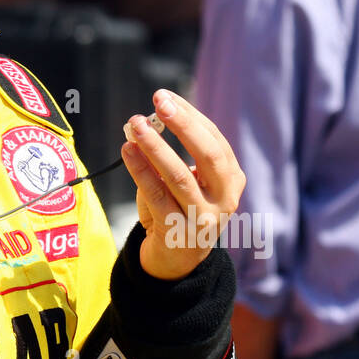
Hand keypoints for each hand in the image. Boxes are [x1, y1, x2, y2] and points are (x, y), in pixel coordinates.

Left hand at [122, 89, 244, 280]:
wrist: (177, 262)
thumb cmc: (179, 209)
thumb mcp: (185, 180)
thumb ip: (172, 154)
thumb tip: (146, 122)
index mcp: (231, 179)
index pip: (214, 139)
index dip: (190, 116)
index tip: (165, 97)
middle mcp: (224, 198)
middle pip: (210, 155)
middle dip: (184, 125)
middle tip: (159, 102)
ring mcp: (204, 218)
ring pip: (180, 176)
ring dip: (155, 146)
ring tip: (135, 124)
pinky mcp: (179, 232)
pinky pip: (156, 195)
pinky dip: (140, 170)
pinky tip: (127, 150)